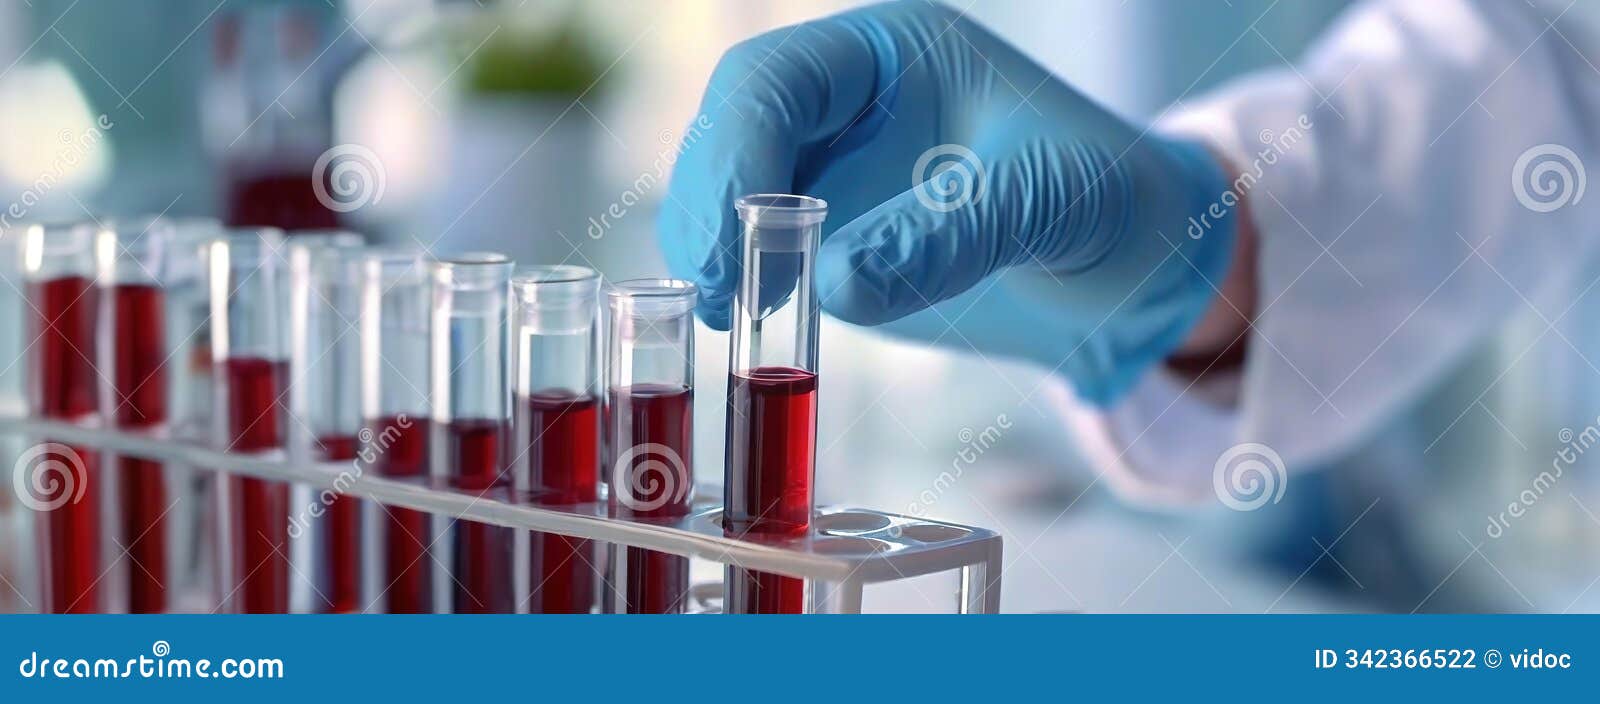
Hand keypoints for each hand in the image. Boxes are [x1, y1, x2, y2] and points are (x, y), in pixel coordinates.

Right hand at [659, 1, 1237, 403]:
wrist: (1128, 268)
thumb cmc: (1107, 200)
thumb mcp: (1052, 202)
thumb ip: (956, 232)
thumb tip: (840, 279)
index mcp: (890, 55)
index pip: (778, 78)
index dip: (737, 146)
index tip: (735, 229)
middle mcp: (843, 105)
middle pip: (729, 130)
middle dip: (710, 201)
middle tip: (717, 286)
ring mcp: (827, 172)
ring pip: (724, 191)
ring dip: (709, 245)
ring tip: (725, 309)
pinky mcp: (824, 238)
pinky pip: (752, 250)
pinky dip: (734, 281)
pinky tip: (738, 318)